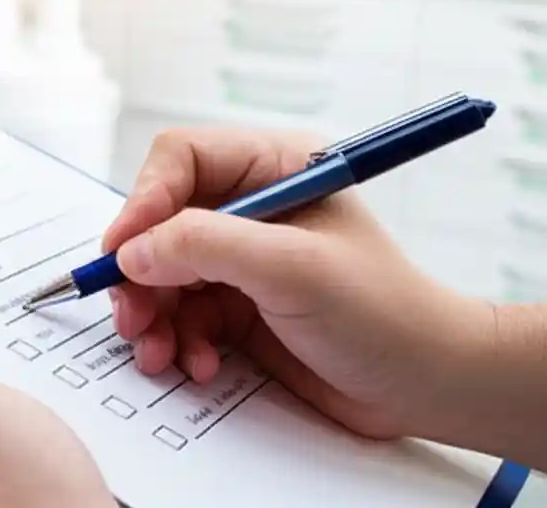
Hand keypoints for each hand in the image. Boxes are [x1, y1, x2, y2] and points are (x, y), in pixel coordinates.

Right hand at [102, 128, 491, 440]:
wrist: (424, 385)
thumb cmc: (381, 313)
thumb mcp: (291, 268)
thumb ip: (205, 246)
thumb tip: (131, 253)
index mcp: (274, 167)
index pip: (181, 160)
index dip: (143, 202)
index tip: (122, 254)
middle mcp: (251, 206)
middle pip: (159, 222)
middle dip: (140, 275)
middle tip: (131, 319)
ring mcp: (242, 258)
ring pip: (161, 273)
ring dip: (152, 316)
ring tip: (158, 354)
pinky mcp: (237, 304)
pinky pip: (180, 314)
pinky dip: (176, 340)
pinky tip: (197, 365)